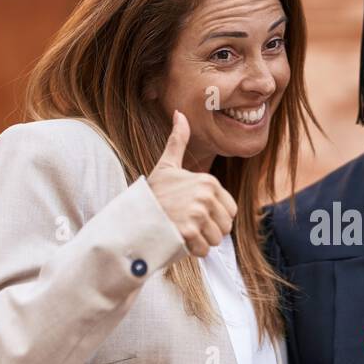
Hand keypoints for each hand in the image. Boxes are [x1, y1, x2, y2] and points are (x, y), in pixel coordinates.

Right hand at [147, 111, 236, 257]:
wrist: (132, 215)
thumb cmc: (153, 193)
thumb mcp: (167, 165)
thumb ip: (178, 141)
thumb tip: (180, 113)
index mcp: (208, 181)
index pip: (230, 212)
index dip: (214, 218)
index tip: (194, 214)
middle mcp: (205, 195)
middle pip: (225, 228)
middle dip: (208, 232)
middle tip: (186, 224)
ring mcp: (197, 212)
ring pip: (216, 240)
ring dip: (200, 242)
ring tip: (181, 231)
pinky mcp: (189, 230)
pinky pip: (203, 249)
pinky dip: (191, 251)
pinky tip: (177, 239)